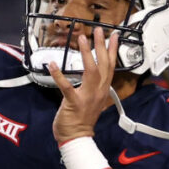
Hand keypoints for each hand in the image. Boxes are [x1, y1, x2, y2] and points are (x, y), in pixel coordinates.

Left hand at [49, 27, 119, 142]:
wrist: (77, 138)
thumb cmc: (82, 120)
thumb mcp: (93, 100)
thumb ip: (94, 86)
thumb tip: (92, 72)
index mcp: (102, 90)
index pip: (110, 66)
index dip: (113, 50)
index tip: (115, 36)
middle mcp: (98, 92)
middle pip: (103, 65)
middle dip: (102, 46)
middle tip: (99, 30)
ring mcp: (87, 97)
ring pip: (91, 71)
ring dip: (87, 54)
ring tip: (82, 38)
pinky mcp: (74, 103)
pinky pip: (67, 87)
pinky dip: (59, 75)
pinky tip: (53, 65)